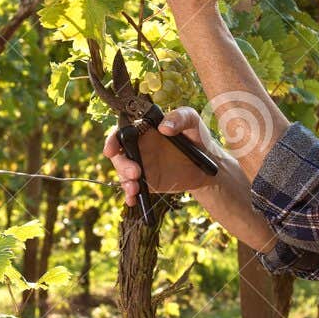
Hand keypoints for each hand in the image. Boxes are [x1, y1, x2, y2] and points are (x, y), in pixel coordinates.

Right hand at [103, 106, 224, 207]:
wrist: (207, 165)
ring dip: (125, 182)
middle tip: (135, 173)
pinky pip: (133, 190)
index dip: (112, 140)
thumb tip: (163, 127)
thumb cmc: (198, 137)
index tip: (111, 150)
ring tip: (135, 189)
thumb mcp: (193, 120)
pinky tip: (133, 200)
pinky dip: (130, 196)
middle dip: (122, 165)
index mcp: (144, 129)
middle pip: (119, 156)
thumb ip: (180, 117)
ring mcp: (141, 165)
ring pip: (124, 174)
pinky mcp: (147, 182)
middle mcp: (139, 147)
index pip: (121, 132)